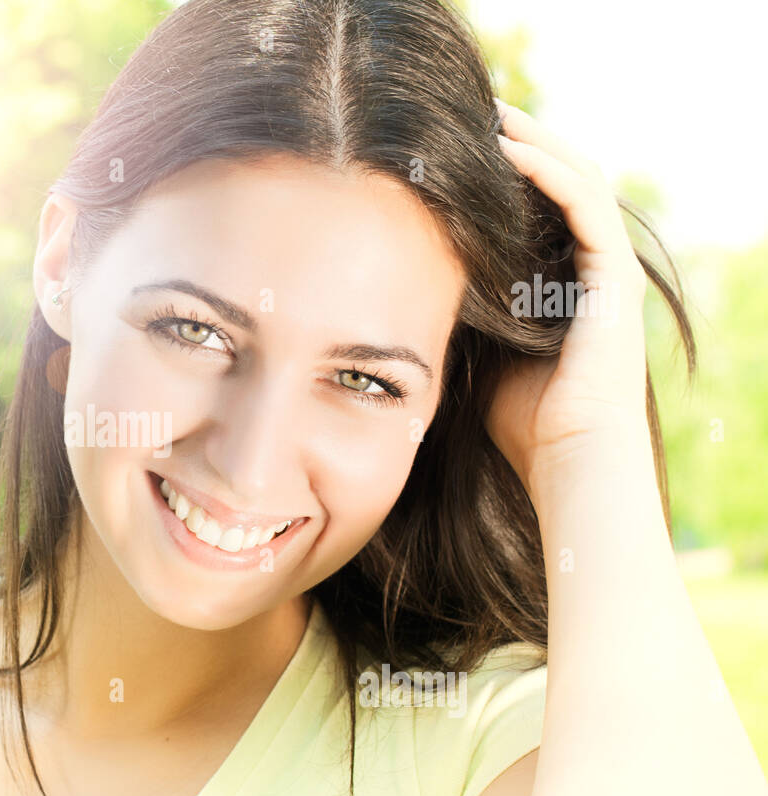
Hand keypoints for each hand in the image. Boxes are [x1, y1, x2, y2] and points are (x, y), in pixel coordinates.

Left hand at [484, 98, 653, 496]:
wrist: (565, 458)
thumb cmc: (519, 420)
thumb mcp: (479, 348)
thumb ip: (463, 310)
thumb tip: (407, 281)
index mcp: (561, 280)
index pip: (537, 205)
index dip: (504, 169)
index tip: (457, 146)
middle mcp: (588, 267)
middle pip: (560, 180)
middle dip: (519, 142)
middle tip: (473, 110)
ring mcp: (606, 270)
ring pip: (578, 180)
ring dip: (535, 142)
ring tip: (492, 114)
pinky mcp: (614, 278)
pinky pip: (585, 207)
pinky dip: (549, 173)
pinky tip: (510, 151)